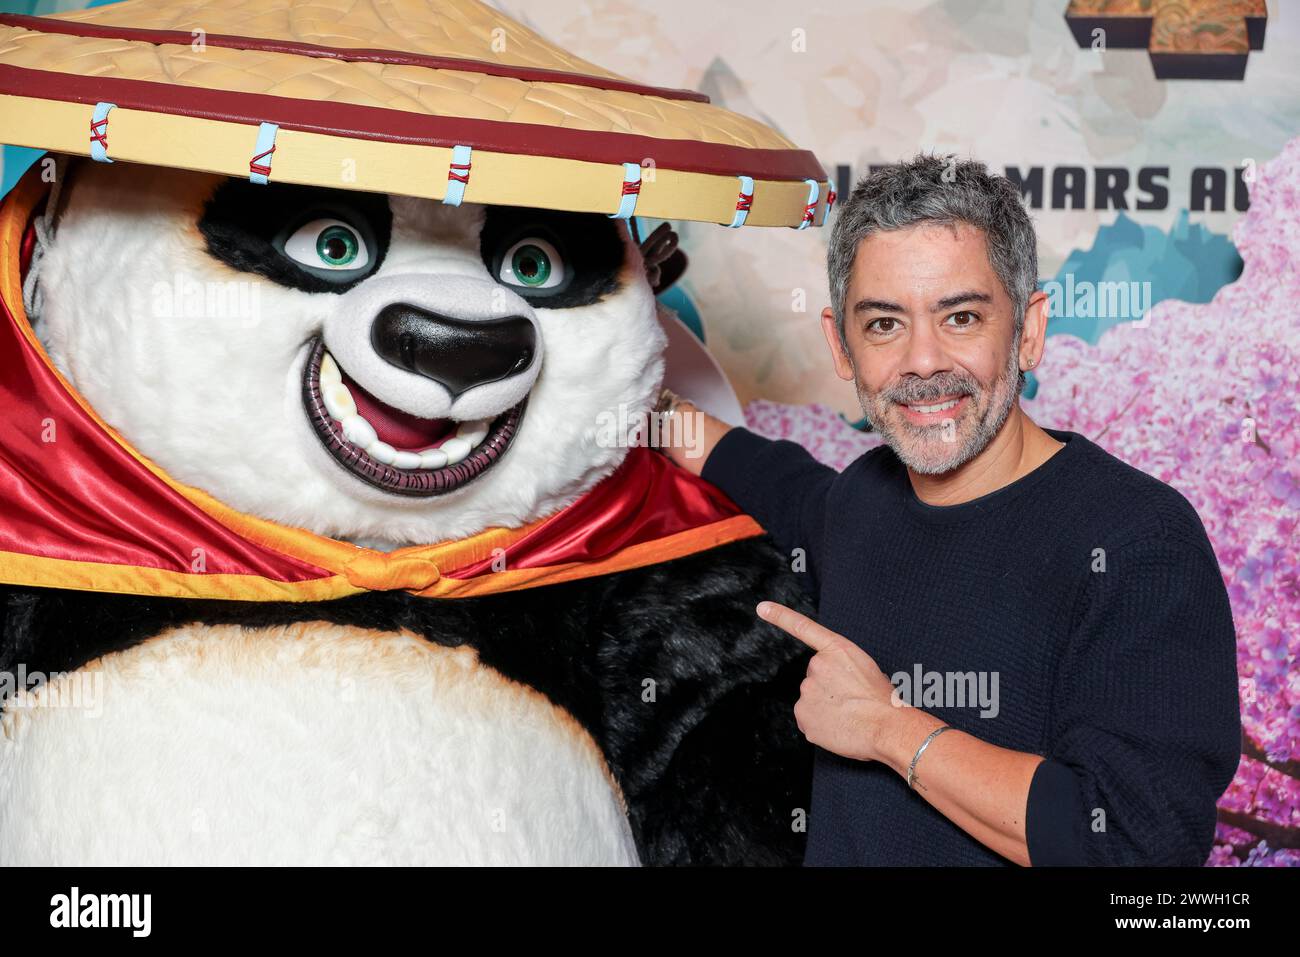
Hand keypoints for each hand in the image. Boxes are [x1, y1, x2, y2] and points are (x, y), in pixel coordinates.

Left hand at [757, 600, 898, 762]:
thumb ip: (843, 669)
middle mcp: (817, 666)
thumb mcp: (868, 670)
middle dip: (829, 689)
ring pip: (812, 700)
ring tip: (850, 715)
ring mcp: (807, 690)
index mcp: (837, 650)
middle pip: (815, 678)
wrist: (886, 727)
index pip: (803, 628)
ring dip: (826, 708)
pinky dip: (822, 726)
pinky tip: (840, 728)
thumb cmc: (884, 701)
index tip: (762, 608)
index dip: (780, 616)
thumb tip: (835, 686)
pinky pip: (809, 720)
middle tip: (852, 701)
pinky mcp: (803, 715)